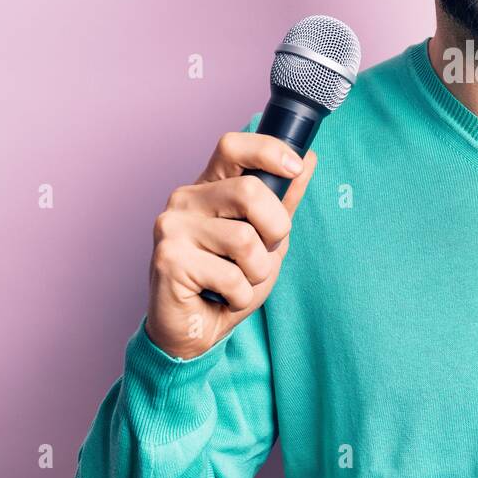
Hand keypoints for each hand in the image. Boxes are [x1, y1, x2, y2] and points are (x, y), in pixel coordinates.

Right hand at [145, 132, 316, 358]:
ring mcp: (172, 227)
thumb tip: (308, 158)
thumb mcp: (267, 238)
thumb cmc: (229, 280)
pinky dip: (240, 294)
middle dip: (275, 229)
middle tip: (265, 251)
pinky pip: (231, 275)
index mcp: (209, 186)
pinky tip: (221, 297)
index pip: (233, 145)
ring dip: (257, 270)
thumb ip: (283, 200)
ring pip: (245, 238)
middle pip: (249, 191)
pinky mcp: (168, 259)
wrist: (195, 331)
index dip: (268, 150)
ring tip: (238, 280)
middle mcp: (185, 199)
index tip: (296, 168)